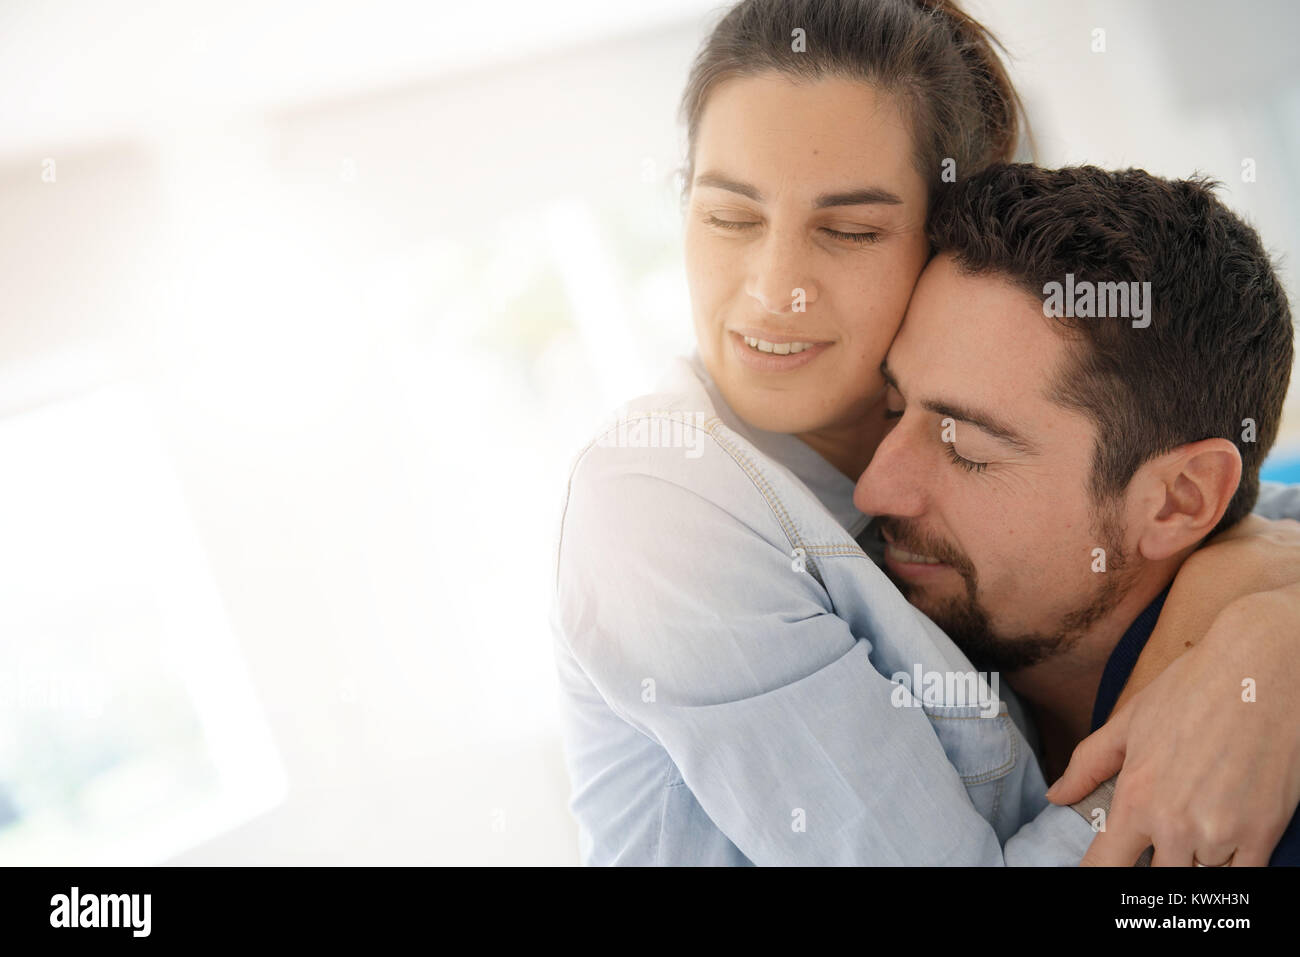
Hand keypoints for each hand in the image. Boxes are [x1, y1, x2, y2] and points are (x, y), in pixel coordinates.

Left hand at [1048, 584, 1299, 864]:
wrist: (1260, 671)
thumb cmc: (1192, 689)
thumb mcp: (1129, 722)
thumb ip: (1089, 765)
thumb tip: (1057, 796)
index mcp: (1136, 798)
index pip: (1105, 867)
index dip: (1096, 875)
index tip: (1095, 873)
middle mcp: (1176, 826)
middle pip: (1156, 880)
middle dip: (1152, 866)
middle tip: (1154, 842)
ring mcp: (1222, 834)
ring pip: (1199, 878)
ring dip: (1193, 863)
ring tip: (1193, 828)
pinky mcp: (1263, 834)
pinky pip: (1242, 879)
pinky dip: (1229, 867)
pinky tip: (1222, 843)